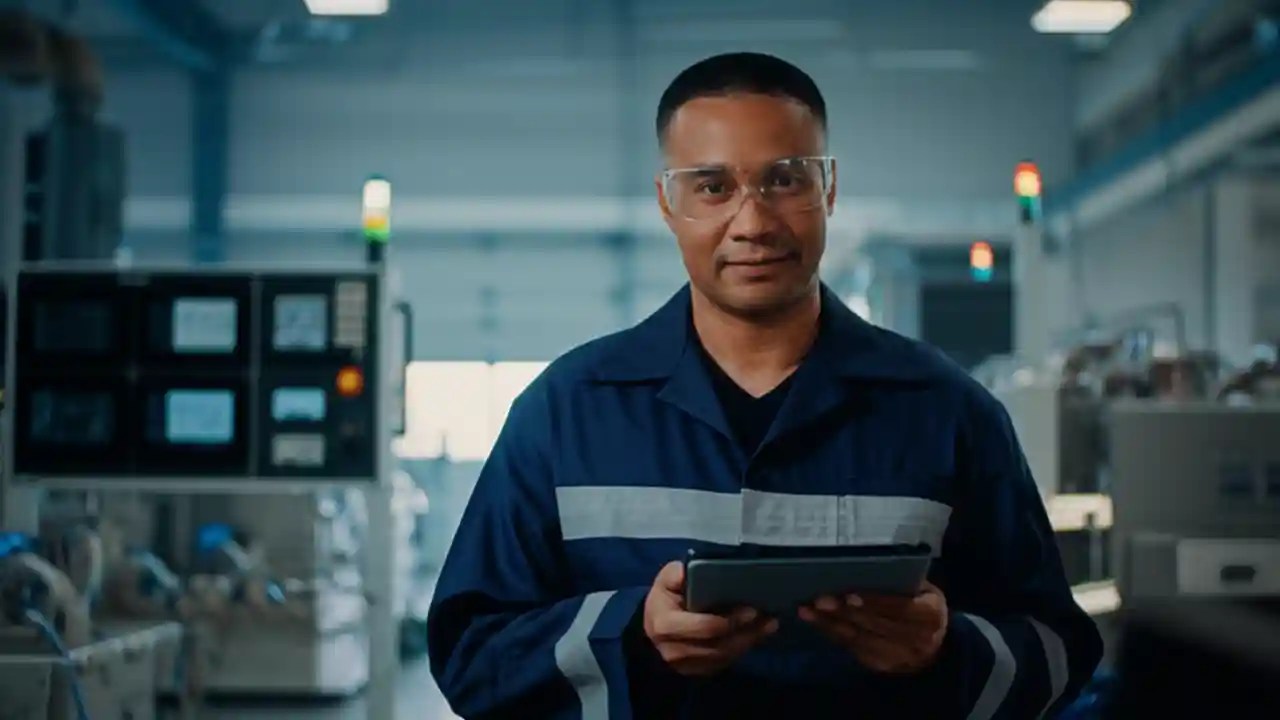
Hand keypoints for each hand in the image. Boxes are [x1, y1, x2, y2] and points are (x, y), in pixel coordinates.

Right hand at [643, 561, 778, 676]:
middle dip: (746, 632)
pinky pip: (725, 662)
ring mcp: (686, 665)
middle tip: (768, 618)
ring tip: (769, 625)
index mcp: (665, 625)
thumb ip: (676, 574)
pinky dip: (743, 648)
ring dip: (749, 641)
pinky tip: (757, 634)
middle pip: (719, 646)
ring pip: (725, 657)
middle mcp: (674, 650)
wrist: (654, 624)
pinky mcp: (698, 671)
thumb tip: (690, 570)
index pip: (704, 628)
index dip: (730, 621)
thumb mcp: (666, 580)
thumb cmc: (665, 598)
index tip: (751, 609)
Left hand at [798, 581, 947, 674]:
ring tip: (807, 610)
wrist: (936, 646)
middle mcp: (917, 640)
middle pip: (875, 625)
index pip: (901, 609)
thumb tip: (865, 561)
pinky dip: (831, 632)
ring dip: (830, 624)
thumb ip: (901, 580)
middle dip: (845, 613)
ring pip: (859, 639)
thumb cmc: (922, 604)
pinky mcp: (879, 665)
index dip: (875, 603)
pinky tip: (815, 620)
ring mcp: (897, 657)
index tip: (850, 596)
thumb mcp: (923, 589)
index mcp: (930, 615)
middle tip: (820, 600)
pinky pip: (852, 648)